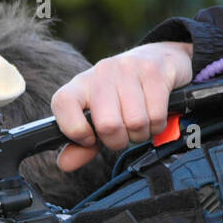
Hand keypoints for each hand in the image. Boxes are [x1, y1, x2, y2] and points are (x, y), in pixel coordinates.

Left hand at [50, 41, 193, 171]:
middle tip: (123, 134)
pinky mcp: (154, 71)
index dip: (75, 129)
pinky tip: (154, 115)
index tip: (90, 139)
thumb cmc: (123, 95)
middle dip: (119, 141)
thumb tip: (65, 164)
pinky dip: (157, 126)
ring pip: (135, 123)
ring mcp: (128, 68)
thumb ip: (80, 144)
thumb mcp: (98, 118)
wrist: (159, 59)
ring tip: (140, 123)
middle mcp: (101, 73)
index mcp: (81, 84)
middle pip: (108, 125)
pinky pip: (156, 116)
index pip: (63, 103)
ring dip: (141, 133)